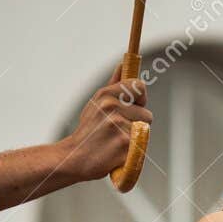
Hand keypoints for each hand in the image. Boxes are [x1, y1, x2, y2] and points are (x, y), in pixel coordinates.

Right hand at [58, 66, 152, 181]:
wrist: (75, 158)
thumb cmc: (90, 131)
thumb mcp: (97, 103)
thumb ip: (114, 85)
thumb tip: (123, 63)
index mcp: (106, 95)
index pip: (140, 86)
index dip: (140, 99)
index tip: (132, 107)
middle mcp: (112, 107)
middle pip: (147, 113)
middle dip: (138, 122)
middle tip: (118, 130)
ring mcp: (119, 125)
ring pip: (146, 129)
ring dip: (137, 137)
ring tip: (117, 141)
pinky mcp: (125, 144)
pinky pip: (142, 145)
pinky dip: (134, 150)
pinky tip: (118, 152)